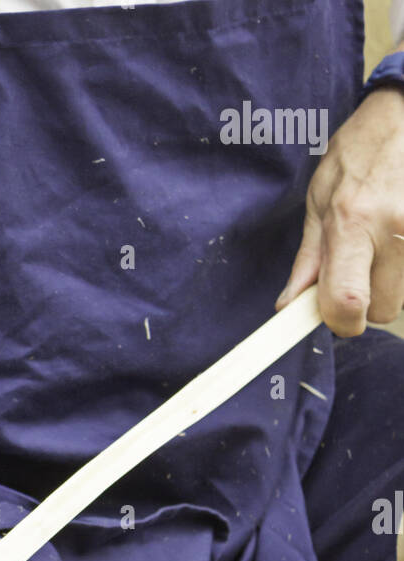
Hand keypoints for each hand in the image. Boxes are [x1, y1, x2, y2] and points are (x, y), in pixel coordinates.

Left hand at [276, 85, 403, 334]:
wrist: (402, 119)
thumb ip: (308, 260)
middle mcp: (393, 230)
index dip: (340, 321)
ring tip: (378, 247)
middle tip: (357, 271)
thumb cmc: (358, 155)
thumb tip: (289, 306)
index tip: (333, 314)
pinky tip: (395, 240)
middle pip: (382, 310)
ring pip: (402, 297)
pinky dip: (402, 269)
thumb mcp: (320, 202)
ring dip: (387, 286)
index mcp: (353, 224)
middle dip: (366, 304)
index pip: (347, 302)